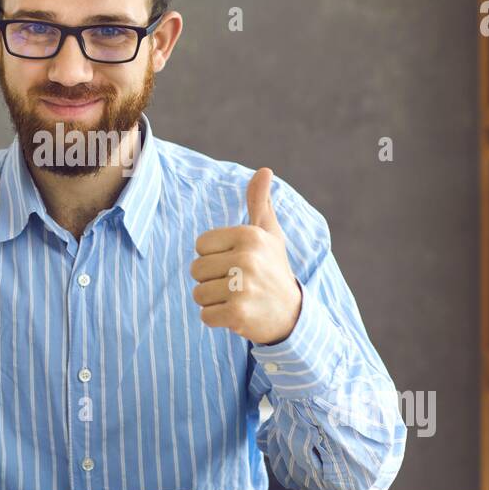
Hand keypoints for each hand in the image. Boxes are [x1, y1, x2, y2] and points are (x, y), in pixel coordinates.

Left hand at [190, 167, 302, 345]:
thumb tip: (265, 170)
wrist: (292, 315)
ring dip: (214, 301)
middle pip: (196, 269)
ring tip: (238, 298)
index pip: (200, 244)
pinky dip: (217, 319)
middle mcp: (247, 258)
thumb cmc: (273, 269)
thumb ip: (260, 202)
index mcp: (249, 235)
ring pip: (198, 293)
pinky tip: (238, 314)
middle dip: (211, 280)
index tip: (236, 263)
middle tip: (238, 284)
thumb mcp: (269, 234)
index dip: (214, 256)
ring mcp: (243, 286)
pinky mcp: (238, 313)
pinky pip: (205, 316)